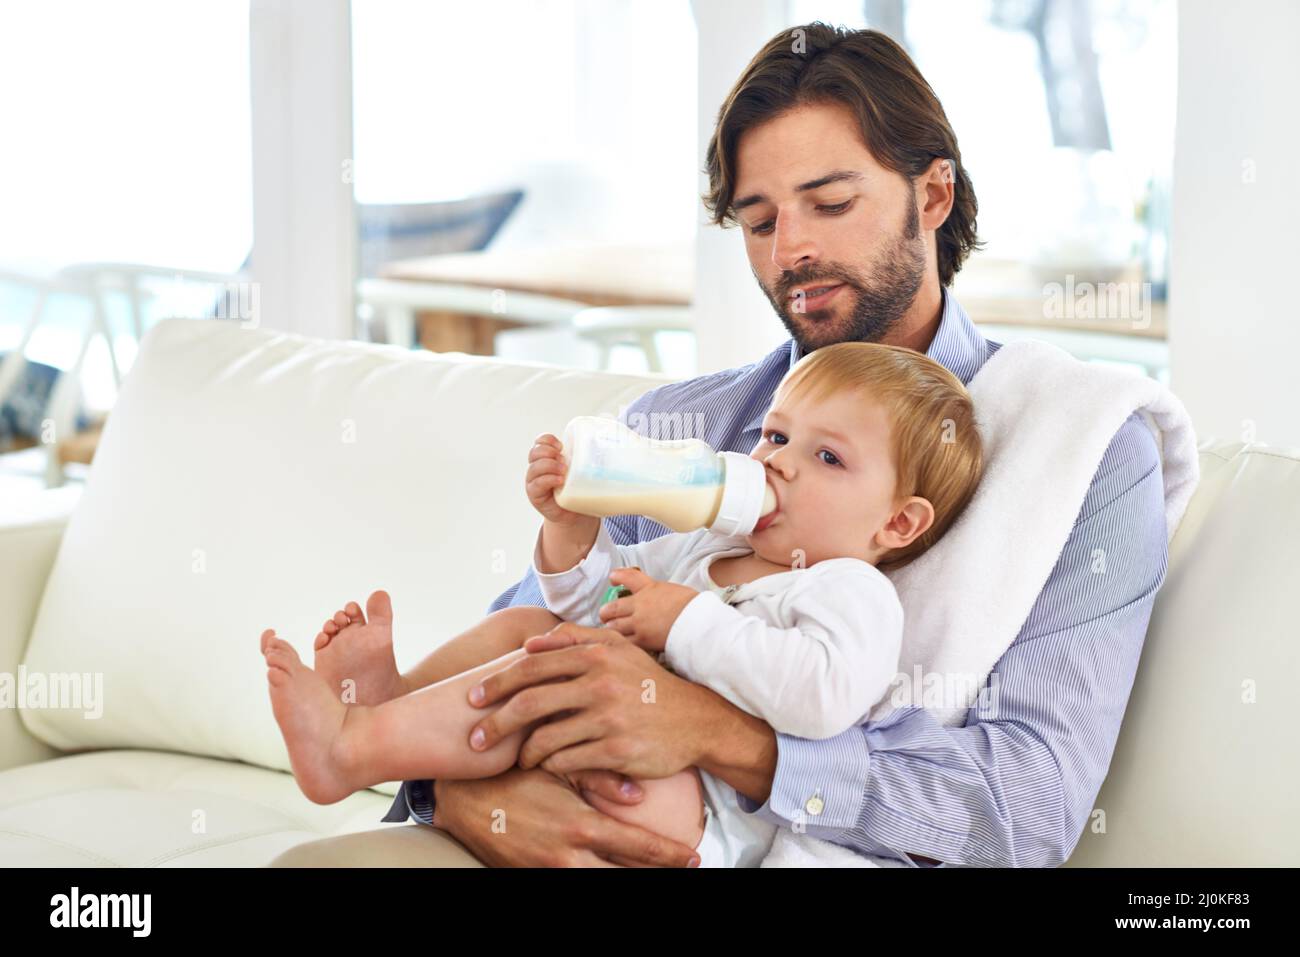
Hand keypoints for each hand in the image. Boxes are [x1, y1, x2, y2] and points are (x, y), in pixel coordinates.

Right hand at [431, 766, 699, 866]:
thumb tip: (639, 794)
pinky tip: (609, 869)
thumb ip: (599, 779)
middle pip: (627, 873)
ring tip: (656, 871)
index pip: (639, 847)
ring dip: (627, 874)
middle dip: (658, 872)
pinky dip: (596, 874)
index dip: (670, 855)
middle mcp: (569, 855)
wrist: (462, 797)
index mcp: (581, 826)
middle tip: (687, 865)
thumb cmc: (513, 772)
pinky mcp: (533, 876)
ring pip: (603, 881)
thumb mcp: (556, 768)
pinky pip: (572, 881)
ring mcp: (550, 870)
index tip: (695, 856)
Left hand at [466, 623, 705, 780]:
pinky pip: (567, 761)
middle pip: (530, 702)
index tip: (472, 698)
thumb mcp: (618, 651)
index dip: (497, 682)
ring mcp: (609, 718)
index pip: (532, 665)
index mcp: (595, 655)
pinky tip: (547, 766)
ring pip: (545, 737)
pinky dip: (550, 765)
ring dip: (523, 751)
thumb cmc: (647, 685)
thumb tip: (529, 643)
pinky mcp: (616, 750)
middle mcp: (600, 683)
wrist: (694, 721)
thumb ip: (575, 640)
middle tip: (476, 737)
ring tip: (517, 757)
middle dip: (495, 722)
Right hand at [525, 432, 585, 526]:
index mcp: (548, 458)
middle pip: (535, 452)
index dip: (547, 440)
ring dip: (550, 465)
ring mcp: (535, 481)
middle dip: (548, 452)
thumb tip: (616, 449)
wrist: (575, 514)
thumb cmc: (578, 490)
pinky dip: (548, 480)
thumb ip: (590, 459)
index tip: (561, 445)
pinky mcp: (536, 495)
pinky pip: (536, 484)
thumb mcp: (583, 471)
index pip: (540, 442)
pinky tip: (560, 480)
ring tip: (564, 471)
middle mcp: (538, 468)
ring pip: (534, 467)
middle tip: (564, 460)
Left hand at [597, 567, 698, 652]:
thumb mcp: (674, 591)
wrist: (698, 622)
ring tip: (610, 630)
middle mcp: (640, 604)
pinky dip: (621, 643)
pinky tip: (621, 644)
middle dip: (606, 611)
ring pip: (614, 626)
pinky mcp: (642, 640)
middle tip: (604, 614)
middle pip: (613, 606)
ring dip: (610, 628)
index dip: (618, 576)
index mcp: (650, 588)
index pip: (629, 577)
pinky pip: (625, 642)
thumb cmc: (693, 606)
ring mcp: (638, 623)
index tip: (613, 578)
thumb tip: (657, 600)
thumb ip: (659, 594)